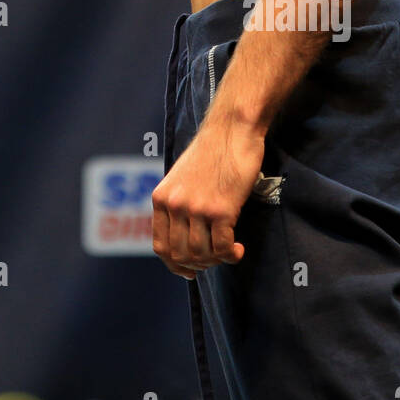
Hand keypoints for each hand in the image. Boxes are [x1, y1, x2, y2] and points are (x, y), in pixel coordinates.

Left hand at [152, 116, 264, 278]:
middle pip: (180, 255)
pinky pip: (222, 248)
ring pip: (201, 254)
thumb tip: (184, 239)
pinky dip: (231, 255)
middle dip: (200, 264)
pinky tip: (238, 249)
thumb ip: (178, 204)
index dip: (175, 265)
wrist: (232, 129)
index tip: (191, 271)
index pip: (161, 246)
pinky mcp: (220, 209)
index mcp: (161, 197)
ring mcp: (196, 207)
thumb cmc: (212, 153)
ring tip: (229, 251)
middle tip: (217, 259)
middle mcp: (174, 204)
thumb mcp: (182, 178)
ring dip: (217, 260)